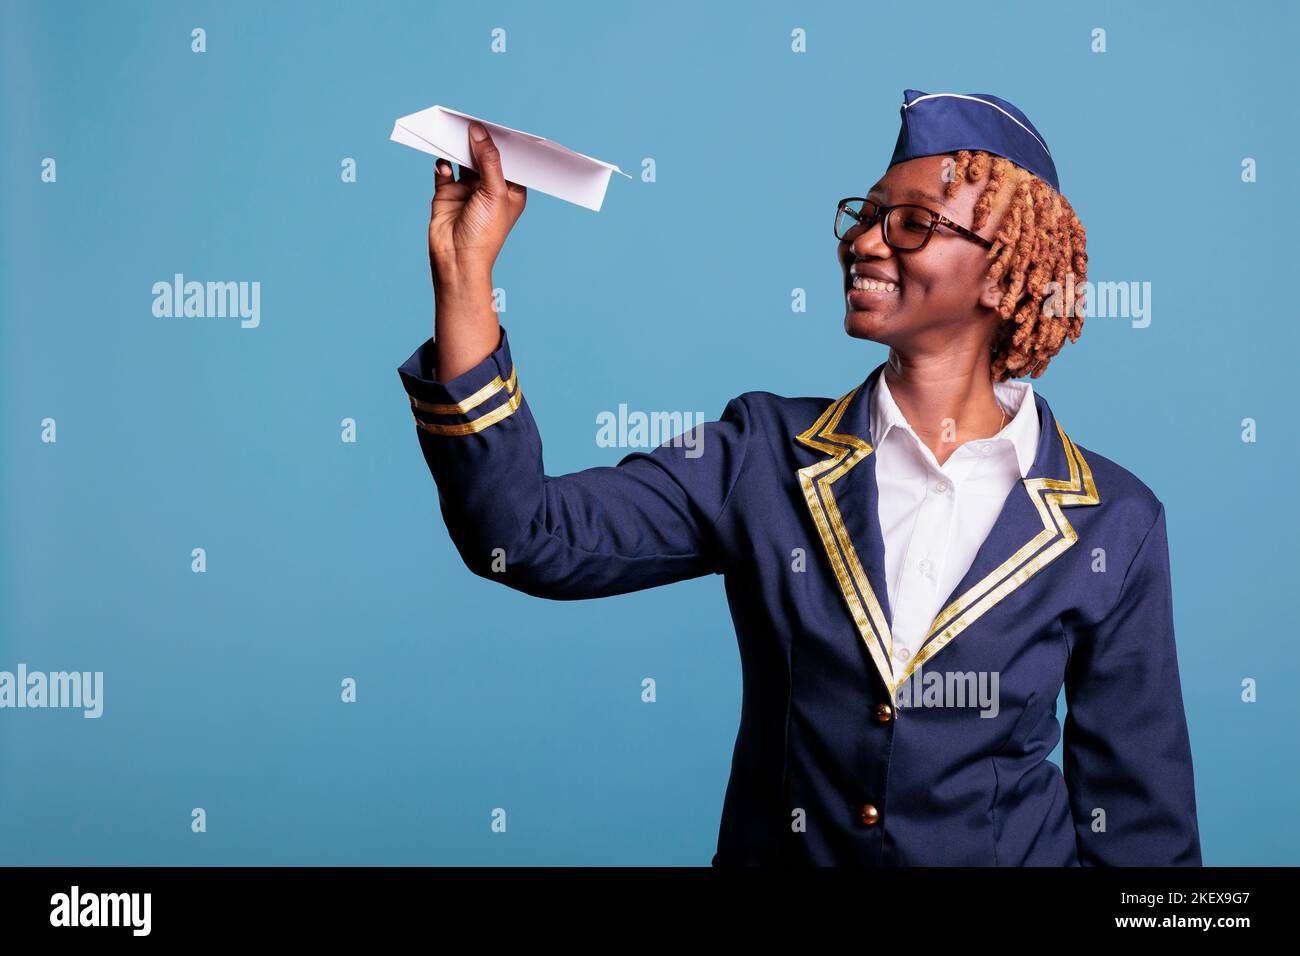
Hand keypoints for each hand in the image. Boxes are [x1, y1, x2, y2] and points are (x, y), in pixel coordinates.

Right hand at [428, 122, 526, 284]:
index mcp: (510, 190)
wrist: (456, 259)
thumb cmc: (484, 233)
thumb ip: (488, 159)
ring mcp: (467, 189)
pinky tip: (444, 160)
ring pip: (462, 159)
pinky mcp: (446, 192)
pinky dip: (443, 162)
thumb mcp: (494, 192)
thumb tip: (479, 131)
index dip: (503, 142)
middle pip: (484, 155)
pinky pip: (444, 169)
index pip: (509, 159)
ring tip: (453, 129)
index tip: (497, 123)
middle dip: (478, 140)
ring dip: (458, 147)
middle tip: (472, 120)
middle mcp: (489, 187)